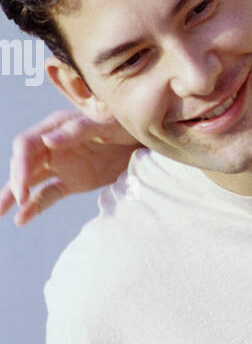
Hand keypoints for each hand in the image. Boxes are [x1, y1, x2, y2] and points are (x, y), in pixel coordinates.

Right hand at [0, 109, 139, 224]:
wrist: (144, 140)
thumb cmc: (125, 123)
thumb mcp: (105, 123)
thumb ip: (77, 131)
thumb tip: (48, 140)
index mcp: (55, 127)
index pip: (25, 145)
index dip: (19, 165)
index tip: (22, 186)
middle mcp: (52, 145)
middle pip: (23, 164)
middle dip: (17, 182)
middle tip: (19, 201)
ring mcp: (60, 165)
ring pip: (29, 181)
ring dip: (14, 195)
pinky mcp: (71, 182)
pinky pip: (48, 195)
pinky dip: (35, 207)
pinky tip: (21, 220)